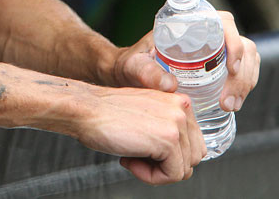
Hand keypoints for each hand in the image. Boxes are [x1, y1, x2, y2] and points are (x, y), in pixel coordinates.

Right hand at [75, 85, 205, 183]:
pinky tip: (130, 161)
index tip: (145, 151)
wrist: (85, 109)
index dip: (169, 155)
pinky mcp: (168, 140)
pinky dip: (151, 177)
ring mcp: (177, 123)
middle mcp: (182, 108)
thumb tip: (180, 157)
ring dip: (157, 172)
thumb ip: (167, 128)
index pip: (193, 143)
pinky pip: (172, 175)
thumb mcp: (146, 116)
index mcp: (178, 101)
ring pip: (184, 169)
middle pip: (193, 157)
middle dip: (166, 165)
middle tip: (138, 158)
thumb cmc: (105, 115)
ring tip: (132, 158)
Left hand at [110, 11, 260, 111]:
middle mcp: (206, 33)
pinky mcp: (219, 66)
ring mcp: (215, 50)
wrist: (128, 75)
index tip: (232, 67)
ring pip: (247, 60)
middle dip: (243, 73)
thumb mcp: (134, 66)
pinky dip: (242, 88)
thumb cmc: (130, 64)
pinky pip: (242, 72)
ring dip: (245, 83)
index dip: (234, 42)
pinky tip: (230, 105)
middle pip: (242, 45)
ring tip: (229, 106)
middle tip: (227, 101)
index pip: (223, 22)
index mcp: (188, 23)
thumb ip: (147, 73)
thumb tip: (171, 85)